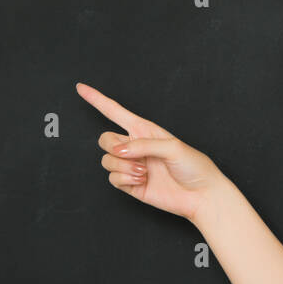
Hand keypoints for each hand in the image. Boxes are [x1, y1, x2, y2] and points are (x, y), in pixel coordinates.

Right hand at [76, 82, 223, 222]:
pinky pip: (113, 178)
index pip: (115, 112)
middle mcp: (136, 147)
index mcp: (145, 130)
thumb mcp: (173, 147)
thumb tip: (118, 150)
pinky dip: (124, 179)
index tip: (81, 88)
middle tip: (130, 155)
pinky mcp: (131, 185)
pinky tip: (142, 181)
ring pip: (107, 160)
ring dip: (123, 166)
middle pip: (105, 139)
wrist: (201, 195)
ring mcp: (132, 166)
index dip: (98, 100)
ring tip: (144, 171)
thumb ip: (143, 145)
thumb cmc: (194, 167)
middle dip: (112, 146)